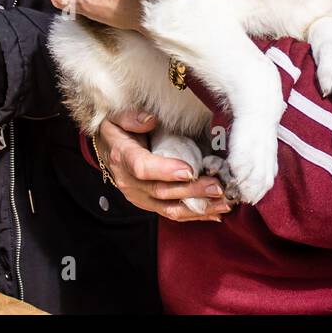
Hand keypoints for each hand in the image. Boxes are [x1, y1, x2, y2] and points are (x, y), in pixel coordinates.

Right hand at [98, 111, 230, 221]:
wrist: (107, 149)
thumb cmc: (117, 130)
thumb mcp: (116, 116)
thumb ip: (132, 117)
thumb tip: (150, 119)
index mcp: (122, 157)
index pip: (142, 167)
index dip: (166, 171)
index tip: (189, 170)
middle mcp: (130, 182)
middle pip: (162, 191)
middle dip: (192, 190)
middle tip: (217, 186)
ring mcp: (140, 197)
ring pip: (170, 208)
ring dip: (199, 208)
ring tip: (224, 203)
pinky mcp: (150, 205)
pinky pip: (173, 213)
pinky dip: (195, 215)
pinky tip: (215, 213)